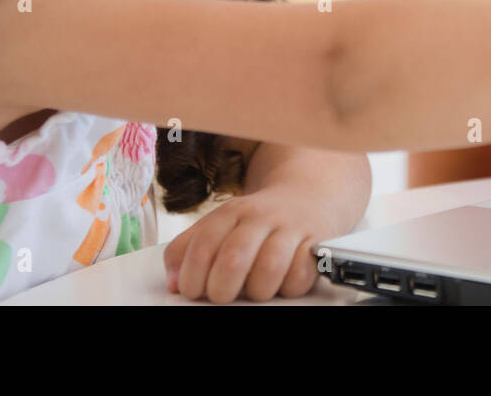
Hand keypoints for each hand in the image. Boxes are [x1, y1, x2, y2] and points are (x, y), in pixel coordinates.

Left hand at [163, 185, 336, 302]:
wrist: (306, 197)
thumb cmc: (257, 222)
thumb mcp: (219, 224)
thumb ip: (188, 250)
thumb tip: (174, 283)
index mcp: (231, 212)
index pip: (203, 245)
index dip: (192, 276)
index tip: (193, 290)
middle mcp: (261, 217)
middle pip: (234, 258)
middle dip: (221, 288)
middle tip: (221, 295)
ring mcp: (291, 229)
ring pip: (269, 268)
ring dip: (257, 290)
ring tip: (254, 290)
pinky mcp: (316, 244)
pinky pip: (301, 274)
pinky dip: (289, 287)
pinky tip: (282, 282)